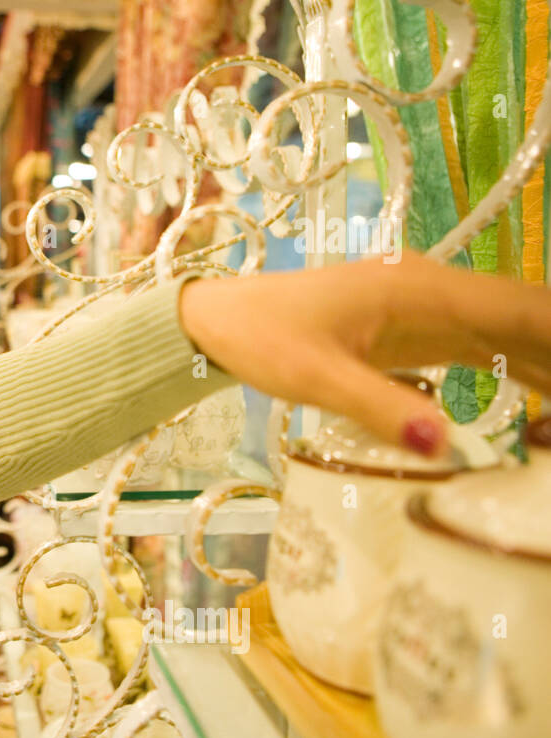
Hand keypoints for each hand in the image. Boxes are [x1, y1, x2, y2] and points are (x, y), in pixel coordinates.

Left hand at [177, 253, 550, 456]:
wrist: (220, 318)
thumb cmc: (261, 337)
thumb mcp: (313, 377)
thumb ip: (377, 406)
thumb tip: (440, 447)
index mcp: (420, 290)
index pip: (522, 309)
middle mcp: (435, 290)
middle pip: (529, 317)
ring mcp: (429, 309)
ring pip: (513, 332)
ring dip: (550, 364)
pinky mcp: (416, 331)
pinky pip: (487, 347)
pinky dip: (523, 371)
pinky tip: (546, 404)